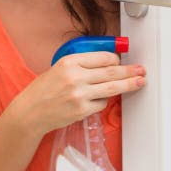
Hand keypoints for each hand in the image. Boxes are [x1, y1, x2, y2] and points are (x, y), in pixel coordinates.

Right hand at [12, 51, 144, 134]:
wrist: (30, 112)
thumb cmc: (43, 90)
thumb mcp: (59, 67)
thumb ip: (82, 65)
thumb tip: (108, 63)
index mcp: (70, 62)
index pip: (102, 57)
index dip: (116, 59)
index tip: (122, 61)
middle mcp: (75, 77)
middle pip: (111, 72)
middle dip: (129, 71)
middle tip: (141, 70)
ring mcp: (79, 95)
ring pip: (112, 88)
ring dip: (129, 84)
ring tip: (139, 81)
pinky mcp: (82, 110)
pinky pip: (102, 103)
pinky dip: (104, 100)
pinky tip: (101, 98)